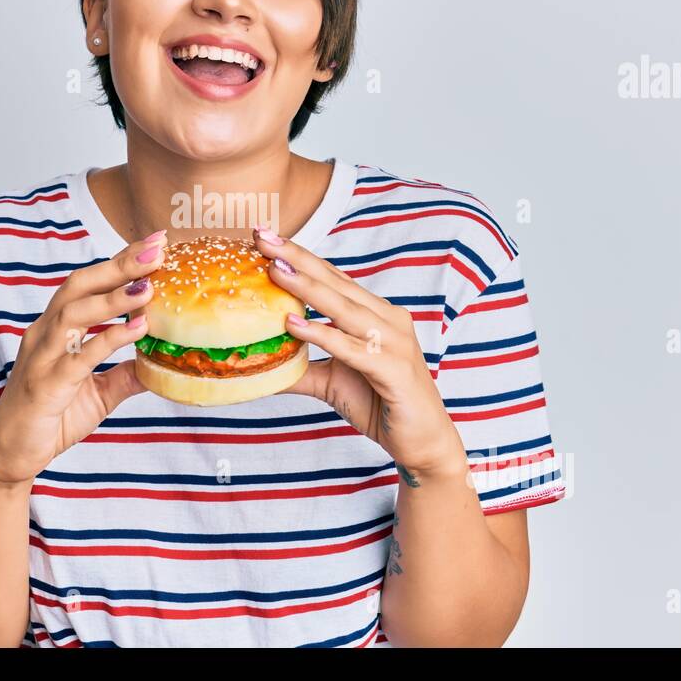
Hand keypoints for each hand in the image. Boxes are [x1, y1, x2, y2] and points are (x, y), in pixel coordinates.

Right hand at [0, 230, 163, 485]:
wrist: (11, 455)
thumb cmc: (49, 418)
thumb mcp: (97, 393)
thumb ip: (124, 375)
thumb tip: (159, 364)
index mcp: (55, 328)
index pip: (89, 284)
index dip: (120, 262)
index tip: (155, 244)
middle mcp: (44, 333)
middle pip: (79, 285)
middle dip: (119, 265)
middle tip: (156, 249)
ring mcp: (41, 357)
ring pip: (74, 313)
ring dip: (113, 297)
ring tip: (148, 286)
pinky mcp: (44, 384)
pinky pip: (77, 356)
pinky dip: (108, 338)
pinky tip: (136, 329)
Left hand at [251, 225, 467, 479]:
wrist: (422, 443)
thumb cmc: (381, 404)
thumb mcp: (331, 381)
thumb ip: (300, 368)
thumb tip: (257, 365)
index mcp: (375, 314)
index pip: (332, 278)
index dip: (300, 257)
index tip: (266, 237)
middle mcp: (387, 319)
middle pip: (336, 282)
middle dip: (298, 258)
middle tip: (264, 237)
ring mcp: (394, 342)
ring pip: (344, 308)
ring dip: (307, 288)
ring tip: (273, 270)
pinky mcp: (394, 369)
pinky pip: (352, 347)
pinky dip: (324, 335)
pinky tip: (294, 324)